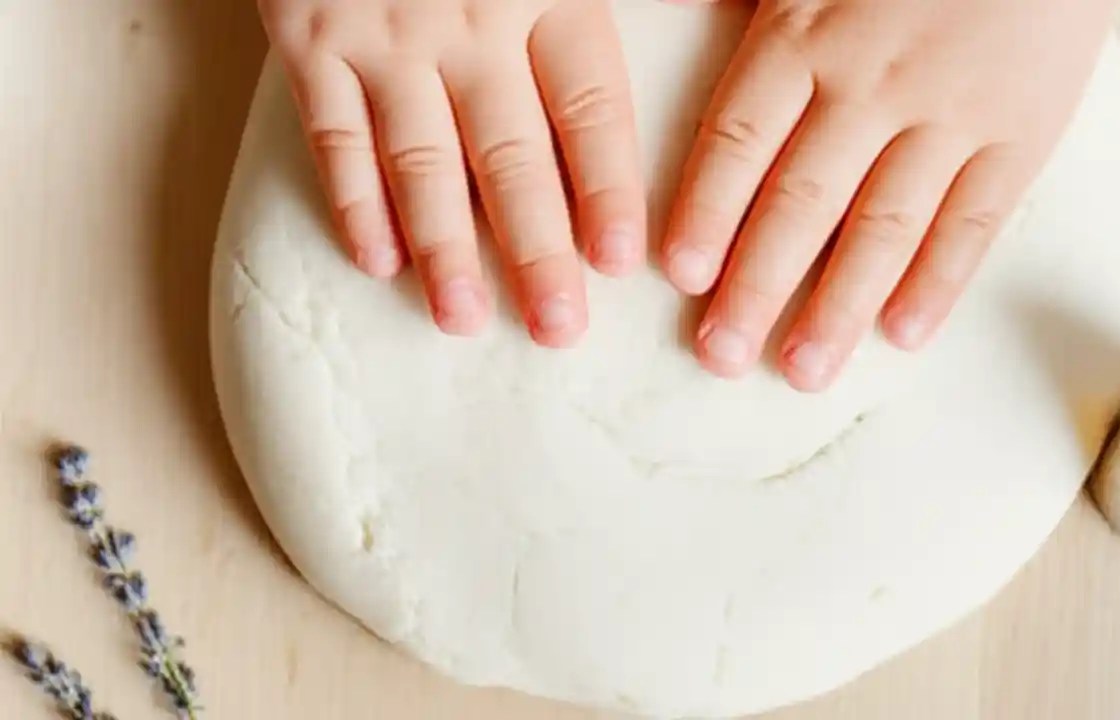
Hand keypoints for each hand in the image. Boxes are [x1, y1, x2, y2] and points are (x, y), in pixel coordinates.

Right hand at [256, 0, 645, 345]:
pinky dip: (353, 201)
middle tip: (557, 326)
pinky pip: (333, 135)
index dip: (608, 191)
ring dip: (445, 248)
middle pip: (513, 156)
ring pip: (421, 161)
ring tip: (465, 318)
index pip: (589, 110)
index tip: (625, 262)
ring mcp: (383, 36)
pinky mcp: (308, 41)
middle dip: (537, 250)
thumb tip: (725, 9)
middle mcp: (468, 24)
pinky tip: (377, 261)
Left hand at [663, 0, 1116, 389]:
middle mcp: (871, 81)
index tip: (682, 276)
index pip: (738, 140)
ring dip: (837, 307)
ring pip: (883, 226)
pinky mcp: (1022, 130)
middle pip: (800, 202)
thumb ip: (753, 13)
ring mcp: (951, 111)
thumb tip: (678, 23)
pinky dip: (938, 282)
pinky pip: (974, 219)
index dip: (707, 213)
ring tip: (802, 369)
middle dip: (756, 286)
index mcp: (804, 32)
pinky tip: (902, 336)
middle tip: (721, 352)